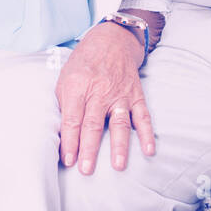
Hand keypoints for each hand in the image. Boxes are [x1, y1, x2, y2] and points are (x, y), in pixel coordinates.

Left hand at [56, 22, 154, 174]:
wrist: (111, 40)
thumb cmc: (83, 63)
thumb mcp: (64, 79)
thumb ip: (64, 106)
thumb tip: (61, 136)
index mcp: (77, 87)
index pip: (72, 119)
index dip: (69, 141)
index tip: (67, 160)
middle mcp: (99, 91)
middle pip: (93, 124)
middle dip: (89, 148)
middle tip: (86, 169)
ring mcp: (119, 94)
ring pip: (119, 123)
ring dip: (119, 145)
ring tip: (118, 166)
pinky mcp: (135, 95)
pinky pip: (142, 116)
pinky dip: (146, 133)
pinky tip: (148, 150)